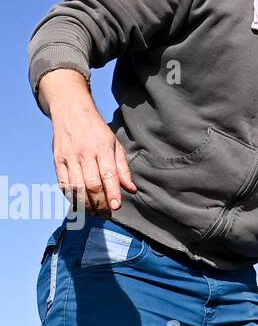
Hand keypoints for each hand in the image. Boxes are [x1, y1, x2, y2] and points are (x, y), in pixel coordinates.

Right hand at [51, 100, 136, 215]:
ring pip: (77, 187)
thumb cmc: (96, 130)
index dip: (112, 193)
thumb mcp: (114, 144)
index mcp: (102, 148)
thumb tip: (131, 189)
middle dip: (100, 204)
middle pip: (92, 185)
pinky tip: (79, 204)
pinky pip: (63, 184)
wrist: (71, 111)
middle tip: (106, 215)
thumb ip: (123, 168)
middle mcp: (84, 153)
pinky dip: (71, 197)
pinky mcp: (57, 160)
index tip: (116, 207)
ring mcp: (69, 157)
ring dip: (86, 205)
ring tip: (94, 213)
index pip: (108, 175)